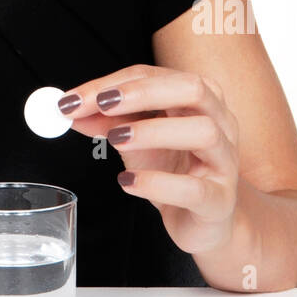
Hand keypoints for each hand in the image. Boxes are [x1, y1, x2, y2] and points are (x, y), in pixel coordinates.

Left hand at [59, 63, 239, 254]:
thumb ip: (108, 121)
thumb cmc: (173, 170)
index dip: (114, 83)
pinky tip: (129, 182)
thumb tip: (71, 109)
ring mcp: (225, 162)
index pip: (155, 76)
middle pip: (192, 89)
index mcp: (199, 98)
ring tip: (115, 139)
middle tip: (103, 104)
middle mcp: (220, 122)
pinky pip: (194, 188)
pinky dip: (158, 183)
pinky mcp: (219, 201)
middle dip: (144, 92)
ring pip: (203, 131)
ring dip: (154, 130)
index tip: (75, 99)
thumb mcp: (137, 141)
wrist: (202, 221)